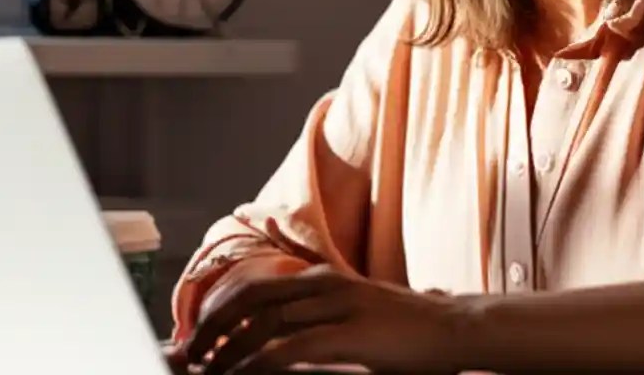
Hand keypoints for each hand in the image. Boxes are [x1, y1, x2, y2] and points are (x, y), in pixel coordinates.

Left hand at [183, 264, 466, 374]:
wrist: (453, 329)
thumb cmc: (402, 331)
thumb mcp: (351, 317)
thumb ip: (312, 323)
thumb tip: (270, 344)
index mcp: (319, 277)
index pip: (253, 284)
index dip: (216, 307)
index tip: (195, 335)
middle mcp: (323, 283)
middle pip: (249, 296)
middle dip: (211, 324)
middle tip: (190, 353)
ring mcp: (337, 305)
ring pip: (263, 320)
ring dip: (228, 347)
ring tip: (209, 368)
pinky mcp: (350, 332)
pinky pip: (290, 346)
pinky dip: (258, 361)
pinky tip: (243, 373)